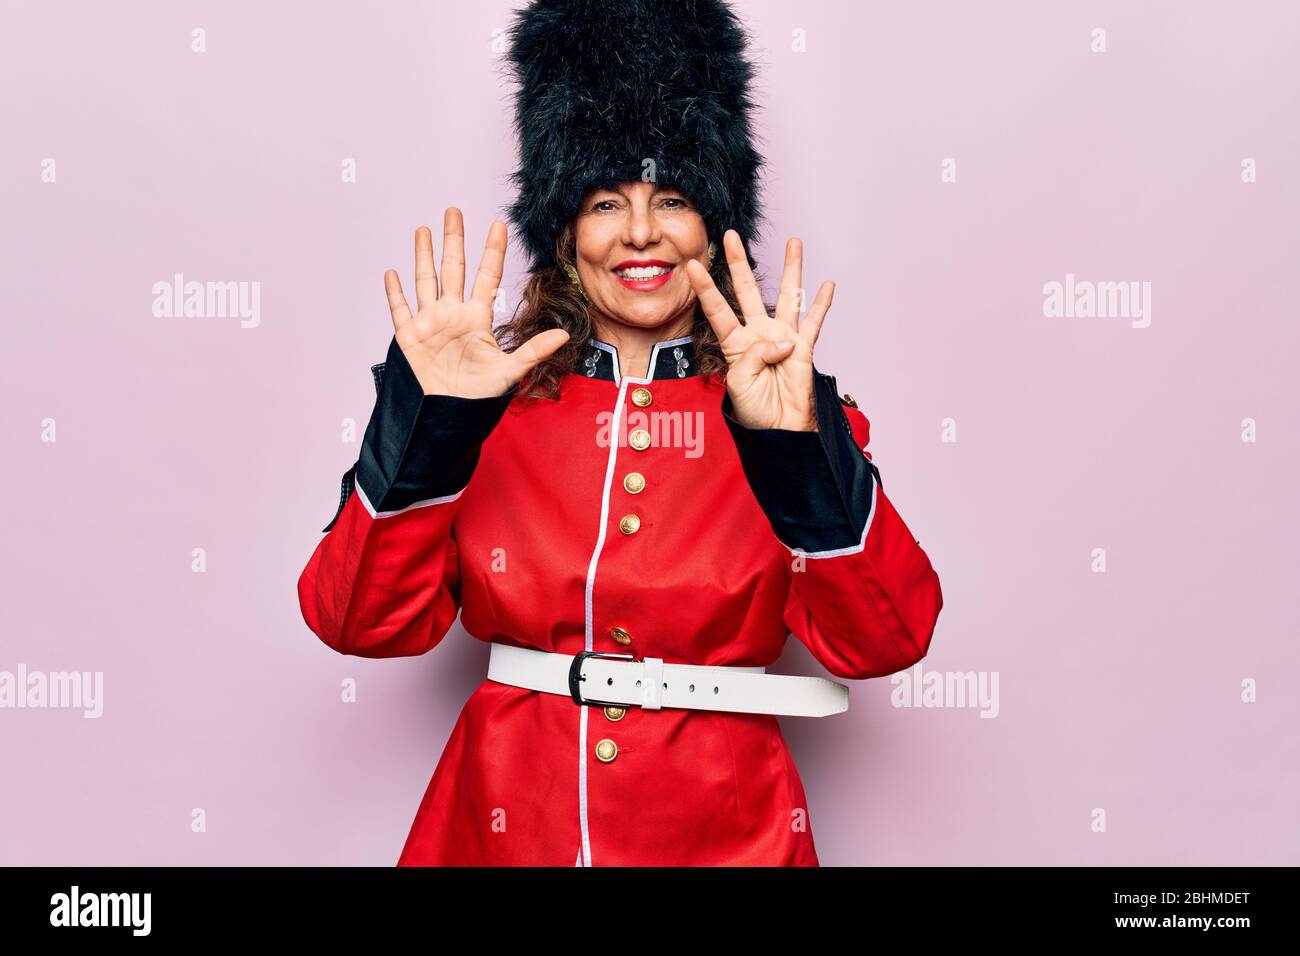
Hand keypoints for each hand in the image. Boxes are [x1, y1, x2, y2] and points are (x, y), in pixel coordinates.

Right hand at [385, 208, 569, 397]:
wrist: (446, 417)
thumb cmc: (478, 398)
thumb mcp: (509, 372)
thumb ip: (534, 351)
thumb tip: (565, 335)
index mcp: (477, 319)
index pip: (487, 276)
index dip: (493, 250)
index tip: (499, 224)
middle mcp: (453, 315)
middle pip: (454, 269)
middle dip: (454, 240)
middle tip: (455, 211)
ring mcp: (430, 324)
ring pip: (426, 281)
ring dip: (424, 256)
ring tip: (424, 230)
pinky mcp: (409, 337)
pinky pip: (400, 310)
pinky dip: (395, 292)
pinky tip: (392, 273)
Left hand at [685, 229, 834, 430]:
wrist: (779, 430)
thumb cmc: (755, 411)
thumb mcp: (740, 382)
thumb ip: (755, 355)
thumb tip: (782, 339)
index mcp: (735, 344)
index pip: (717, 309)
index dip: (705, 288)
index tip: (692, 265)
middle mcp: (758, 334)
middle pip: (748, 291)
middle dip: (740, 263)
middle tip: (732, 236)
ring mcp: (782, 338)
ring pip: (788, 295)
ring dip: (792, 269)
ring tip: (794, 242)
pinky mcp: (804, 348)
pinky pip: (814, 322)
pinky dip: (822, 304)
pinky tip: (827, 284)